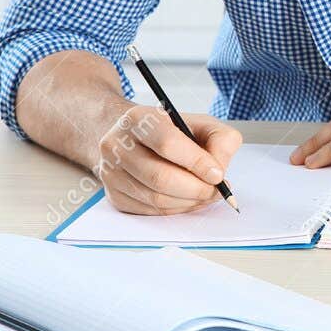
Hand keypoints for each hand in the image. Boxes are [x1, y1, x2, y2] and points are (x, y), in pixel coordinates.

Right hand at [93, 104, 242, 215]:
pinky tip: (187, 199)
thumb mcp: (201, 123)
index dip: (197, 163)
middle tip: (216, 191)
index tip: (218, 175)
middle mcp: (117, 144)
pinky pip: (149, 211)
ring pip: (155, 198)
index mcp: (138, 118)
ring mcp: (111, 171)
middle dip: (196, 189)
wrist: (132, 138)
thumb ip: (220, 140)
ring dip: (188, 202)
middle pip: (160, 177)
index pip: (168, 143)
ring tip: (205, 195)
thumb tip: (218, 171)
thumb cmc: (171, 131)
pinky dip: (175, 209)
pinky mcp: (114, 194)